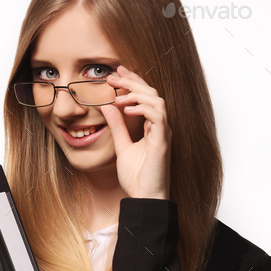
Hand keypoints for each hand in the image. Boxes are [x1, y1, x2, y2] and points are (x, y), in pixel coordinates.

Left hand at [102, 64, 171, 199]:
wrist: (144, 197)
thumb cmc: (137, 177)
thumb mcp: (122, 146)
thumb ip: (117, 126)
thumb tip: (107, 107)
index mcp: (152, 126)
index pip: (144, 96)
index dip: (132, 82)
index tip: (116, 73)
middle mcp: (160, 126)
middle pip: (151, 93)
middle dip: (132, 81)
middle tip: (113, 76)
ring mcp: (163, 132)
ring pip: (156, 100)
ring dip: (136, 92)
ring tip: (117, 93)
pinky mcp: (163, 141)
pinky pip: (158, 115)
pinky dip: (142, 107)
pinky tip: (125, 108)